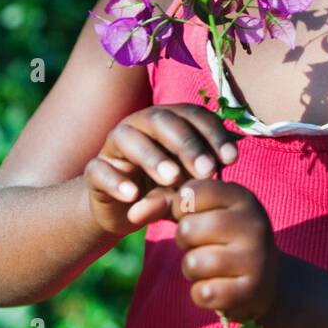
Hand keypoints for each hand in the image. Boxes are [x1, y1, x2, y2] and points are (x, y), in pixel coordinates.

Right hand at [84, 104, 238, 236]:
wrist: (124, 212)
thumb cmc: (164, 190)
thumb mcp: (189, 184)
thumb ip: (204, 173)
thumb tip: (230, 157)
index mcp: (168, 120)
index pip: (192, 116)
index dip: (213, 134)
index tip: (231, 160)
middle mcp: (140, 124)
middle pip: (162, 120)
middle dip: (187, 144)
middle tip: (206, 170)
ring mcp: (114, 146)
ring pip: (129, 138)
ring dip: (153, 156)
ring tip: (172, 178)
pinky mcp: (95, 170)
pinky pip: (100, 169)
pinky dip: (116, 181)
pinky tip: (133, 196)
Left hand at [171, 177, 279, 322]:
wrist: (268, 280)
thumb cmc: (223, 238)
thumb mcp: (203, 212)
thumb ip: (166, 202)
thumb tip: (132, 213)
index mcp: (242, 197)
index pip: (191, 193)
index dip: (181, 209)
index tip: (195, 217)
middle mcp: (253, 223)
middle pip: (188, 229)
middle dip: (185, 241)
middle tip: (202, 245)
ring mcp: (256, 258)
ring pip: (193, 262)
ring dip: (192, 269)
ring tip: (210, 266)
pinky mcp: (250, 291)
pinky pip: (203, 292)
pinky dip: (201, 293)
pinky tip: (218, 287)